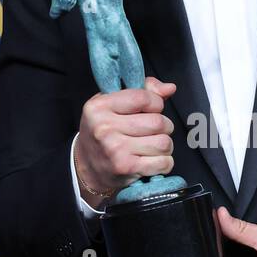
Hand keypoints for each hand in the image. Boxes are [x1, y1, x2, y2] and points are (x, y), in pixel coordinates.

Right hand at [75, 75, 174, 199]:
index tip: (152, 109)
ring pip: (163, 143)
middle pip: (158, 122)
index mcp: (99, 107)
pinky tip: (152, 160)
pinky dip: (164, 162)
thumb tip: (169, 88)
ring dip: (164, 145)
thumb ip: (142, 90)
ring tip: (152, 146)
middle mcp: (104, 127)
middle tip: (153, 131)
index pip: (143, 98)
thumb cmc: (103, 133)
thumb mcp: (112, 104)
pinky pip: (163, 162)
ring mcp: (115, 149)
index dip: (156, 103)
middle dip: (164, 126)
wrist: (87, 167)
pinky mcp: (126, 168)